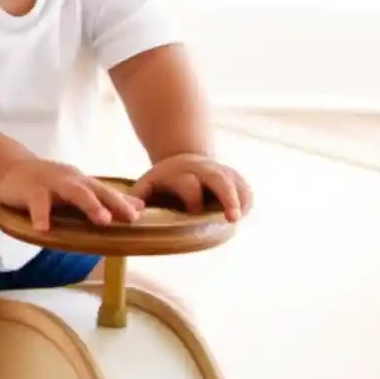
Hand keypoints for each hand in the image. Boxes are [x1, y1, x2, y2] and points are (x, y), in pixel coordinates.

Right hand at [0, 159, 144, 230]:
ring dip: (90, 205)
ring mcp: (51, 183)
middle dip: (114, 203)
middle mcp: (71, 180)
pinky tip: (42, 229)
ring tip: (102, 220)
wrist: (11, 169)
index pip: (106, 192)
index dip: (123, 203)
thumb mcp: (78, 188)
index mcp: (82, 182)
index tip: (141, 215)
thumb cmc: (48, 183)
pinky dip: (40, 216)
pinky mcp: (31, 190)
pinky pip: (37, 204)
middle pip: (96, 190)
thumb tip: (140, 207)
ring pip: (73, 192)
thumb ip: (105, 198)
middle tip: (130, 217)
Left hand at [131, 153, 252, 221]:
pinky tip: (242, 213)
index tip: (193, 213)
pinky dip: (246, 200)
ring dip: (241, 199)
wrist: (182, 160)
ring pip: (236, 183)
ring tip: (239, 217)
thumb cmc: (161, 181)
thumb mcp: (145, 185)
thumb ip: (136, 199)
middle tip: (233, 218)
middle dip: (227, 198)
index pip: (190, 185)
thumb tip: (133, 216)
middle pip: (219, 180)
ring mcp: (221, 172)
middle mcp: (203, 170)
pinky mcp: (233, 177)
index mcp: (180, 173)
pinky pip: (245, 188)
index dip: (193, 200)